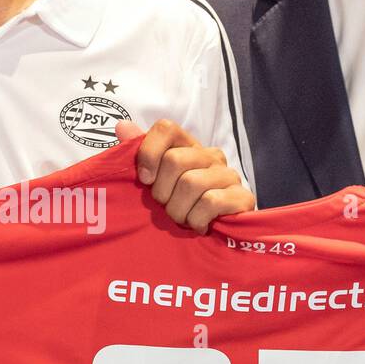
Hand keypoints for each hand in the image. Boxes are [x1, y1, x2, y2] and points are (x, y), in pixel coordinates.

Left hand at [117, 118, 254, 233]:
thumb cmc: (178, 207)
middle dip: (162, 193)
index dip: (149, 153)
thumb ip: (138, 155)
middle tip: (166, 207)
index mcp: (187, 147)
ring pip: (191, 183)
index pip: (167, 128)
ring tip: (182, 219)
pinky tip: (198, 225)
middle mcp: (210, 156)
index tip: (144, 180)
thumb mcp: (154, 183)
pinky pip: (211, 201)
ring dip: (178, 210)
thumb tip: (122, 126)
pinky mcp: (242, 197)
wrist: (213, 237)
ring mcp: (228, 175)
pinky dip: (196, 219)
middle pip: (175, 160)